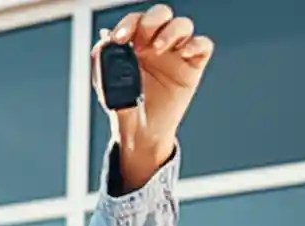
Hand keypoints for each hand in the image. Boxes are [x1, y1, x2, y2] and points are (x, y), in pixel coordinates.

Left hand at [92, 4, 213, 189]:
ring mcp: (176, 53)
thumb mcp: (105, 83)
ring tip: (157, 49)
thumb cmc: (124, 106)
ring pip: (183, 25)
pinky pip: (203, 45)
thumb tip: (105, 37)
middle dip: (151, 21)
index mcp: (135, 43)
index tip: (120, 38)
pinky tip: (183, 54)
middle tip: (142, 41)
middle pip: (161, 15)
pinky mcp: (192, 66)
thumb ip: (102, 59)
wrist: (140, 132)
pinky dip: (196, 44)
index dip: (128, 23)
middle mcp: (156, 43)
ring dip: (170, 31)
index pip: (136, 20)